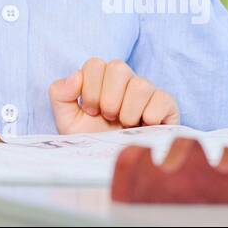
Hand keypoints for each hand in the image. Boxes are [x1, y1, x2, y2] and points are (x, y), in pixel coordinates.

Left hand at [49, 58, 179, 133]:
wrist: (113, 163)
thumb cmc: (92, 138)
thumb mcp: (67, 119)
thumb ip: (60, 94)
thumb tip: (75, 76)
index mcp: (101, 77)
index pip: (95, 64)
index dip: (89, 90)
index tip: (90, 111)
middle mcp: (126, 79)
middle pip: (118, 67)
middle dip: (108, 99)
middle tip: (107, 117)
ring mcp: (147, 90)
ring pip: (140, 85)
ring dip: (127, 111)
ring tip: (124, 125)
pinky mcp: (167, 105)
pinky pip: (162, 99)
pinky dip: (150, 116)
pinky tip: (143, 127)